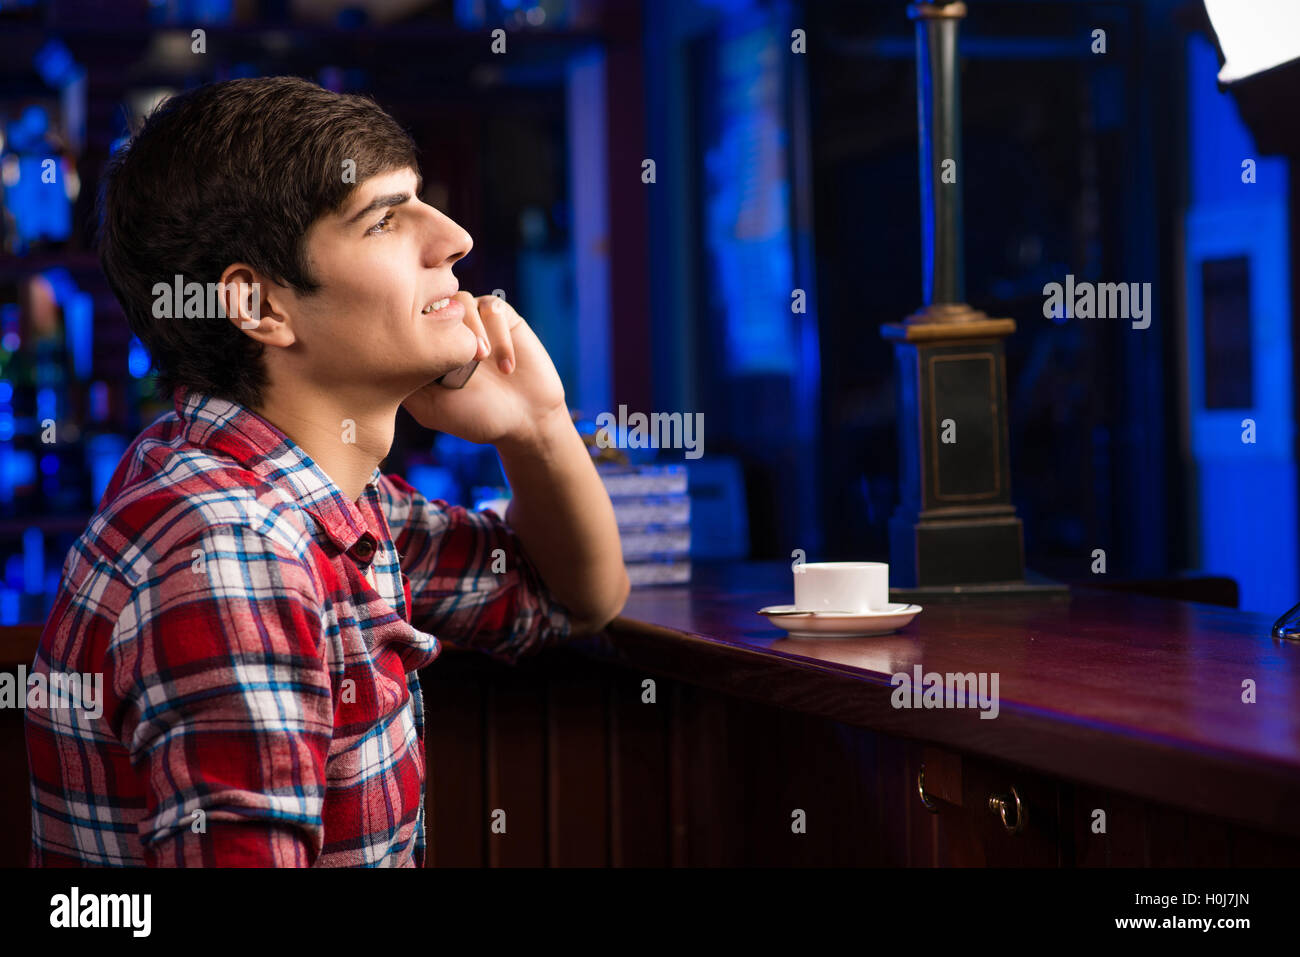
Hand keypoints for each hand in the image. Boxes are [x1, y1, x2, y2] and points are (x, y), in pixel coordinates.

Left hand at [401, 292, 566, 445]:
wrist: (527, 419)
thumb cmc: (477, 417)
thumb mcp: (431, 409)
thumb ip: (406, 383)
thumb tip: (377, 358)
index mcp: (426, 345)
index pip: (406, 319)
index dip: (412, 328)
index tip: (426, 355)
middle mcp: (448, 328)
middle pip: (431, 301)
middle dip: (442, 326)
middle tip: (457, 357)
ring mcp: (476, 320)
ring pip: (462, 301)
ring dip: (471, 330)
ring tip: (482, 360)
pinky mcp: (503, 317)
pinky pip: (492, 307)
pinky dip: (499, 336)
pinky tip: (506, 367)